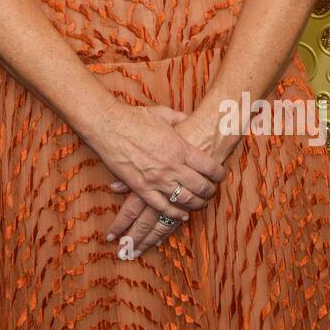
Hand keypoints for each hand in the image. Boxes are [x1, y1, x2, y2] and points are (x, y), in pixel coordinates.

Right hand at [92, 102, 227, 224]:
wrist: (108, 126)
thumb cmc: (135, 118)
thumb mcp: (163, 114)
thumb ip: (180, 118)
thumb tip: (189, 118)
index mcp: (180, 148)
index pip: (210, 167)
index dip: (219, 174)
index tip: (220, 176)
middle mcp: (172, 166)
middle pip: (200, 186)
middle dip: (209, 192)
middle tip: (211, 192)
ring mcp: (157, 179)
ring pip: (185, 199)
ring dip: (196, 204)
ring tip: (199, 203)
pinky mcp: (141, 188)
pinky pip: (162, 207)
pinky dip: (175, 213)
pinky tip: (182, 215)